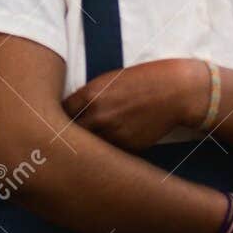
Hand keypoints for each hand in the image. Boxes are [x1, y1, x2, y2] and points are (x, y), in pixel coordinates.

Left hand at [64, 59, 207, 150]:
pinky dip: (106, 151)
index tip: (56, 121)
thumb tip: (70, 114)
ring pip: (88, 148)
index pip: (59, 114)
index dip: (56, 118)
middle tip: (63, 139)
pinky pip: (109, 152)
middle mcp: (98, 117)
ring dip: (86, 147)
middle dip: (66, 136)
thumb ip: (88, 97)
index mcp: (90, 96)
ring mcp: (113, 134)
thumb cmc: (143, 79)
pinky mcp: (128, 147)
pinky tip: (109, 146)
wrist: (176, 91)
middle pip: (69, 135)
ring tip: (83, 146)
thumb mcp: (110, 80)